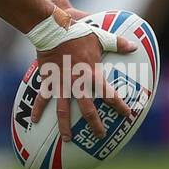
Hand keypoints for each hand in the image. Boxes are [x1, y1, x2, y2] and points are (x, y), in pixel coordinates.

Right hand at [31, 14, 137, 142]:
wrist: (54, 29)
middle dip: (94, 124)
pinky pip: (42, 98)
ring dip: (65, 126)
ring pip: (64, 110)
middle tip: (100, 136)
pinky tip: (34, 121)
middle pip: (87, 109)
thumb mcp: (101, 37)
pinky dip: (37, 109)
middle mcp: (77, 83)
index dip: (119, 106)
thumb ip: (117, 43)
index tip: (126, 115)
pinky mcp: (48, 80)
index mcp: (92, 74)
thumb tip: (133, 46)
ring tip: (67, 140)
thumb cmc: (79, 33)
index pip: (109, 94)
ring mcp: (61, 84)